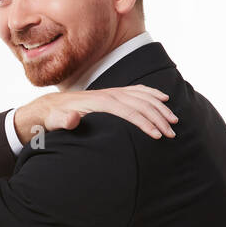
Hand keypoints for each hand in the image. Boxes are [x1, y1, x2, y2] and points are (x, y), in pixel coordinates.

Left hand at [13, 86, 176, 143]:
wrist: (51, 107)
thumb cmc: (55, 118)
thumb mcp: (55, 122)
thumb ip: (63, 121)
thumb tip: (72, 119)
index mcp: (100, 102)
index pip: (129, 111)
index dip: (144, 123)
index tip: (156, 135)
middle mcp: (109, 94)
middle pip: (140, 104)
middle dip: (158, 118)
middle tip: (172, 133)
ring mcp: (112, 92)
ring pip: (142, 96)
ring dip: (160, 107)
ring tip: (174, 120)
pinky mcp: (113, 94)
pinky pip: (137, 91)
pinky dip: (152, 93)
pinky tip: (163, 98)